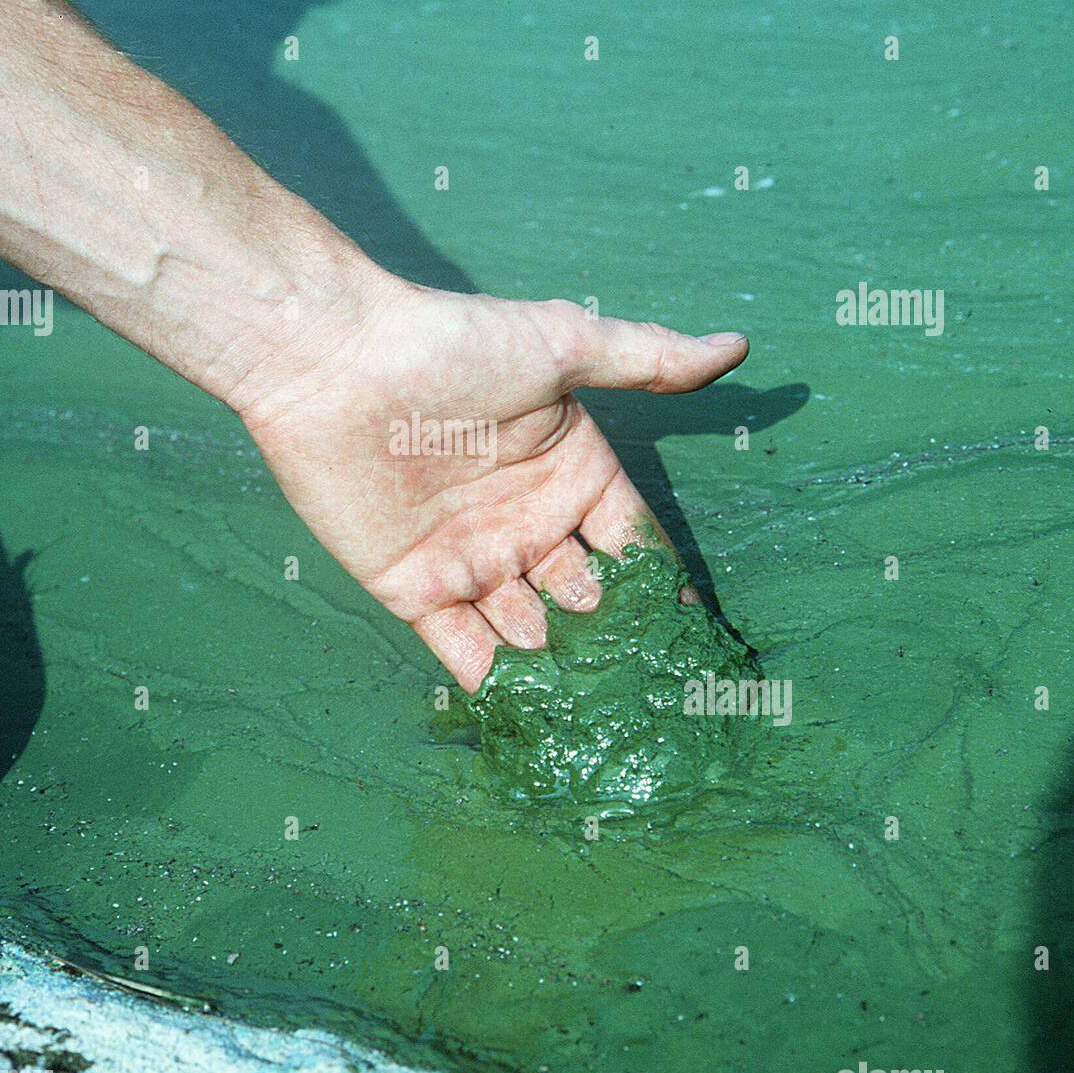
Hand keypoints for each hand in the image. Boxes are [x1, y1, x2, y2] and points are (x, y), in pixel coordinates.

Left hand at [240, 281, 747, 689]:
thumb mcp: (561, 346)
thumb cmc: (450, 347)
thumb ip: (646, 360)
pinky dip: (497, 685)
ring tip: (604, 725)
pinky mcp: (415, 589)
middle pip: (588, 598)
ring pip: (532, 632)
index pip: (633, 544)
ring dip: (564, 674)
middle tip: (655, 701)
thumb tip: (738, 347)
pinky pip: (464, 649)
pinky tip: (533, 723)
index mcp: (570, 473)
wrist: (335, 364)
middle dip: (617, 643)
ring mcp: (473, 561)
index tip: (698, 640)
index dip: (664, 588)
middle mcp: (528, 524)